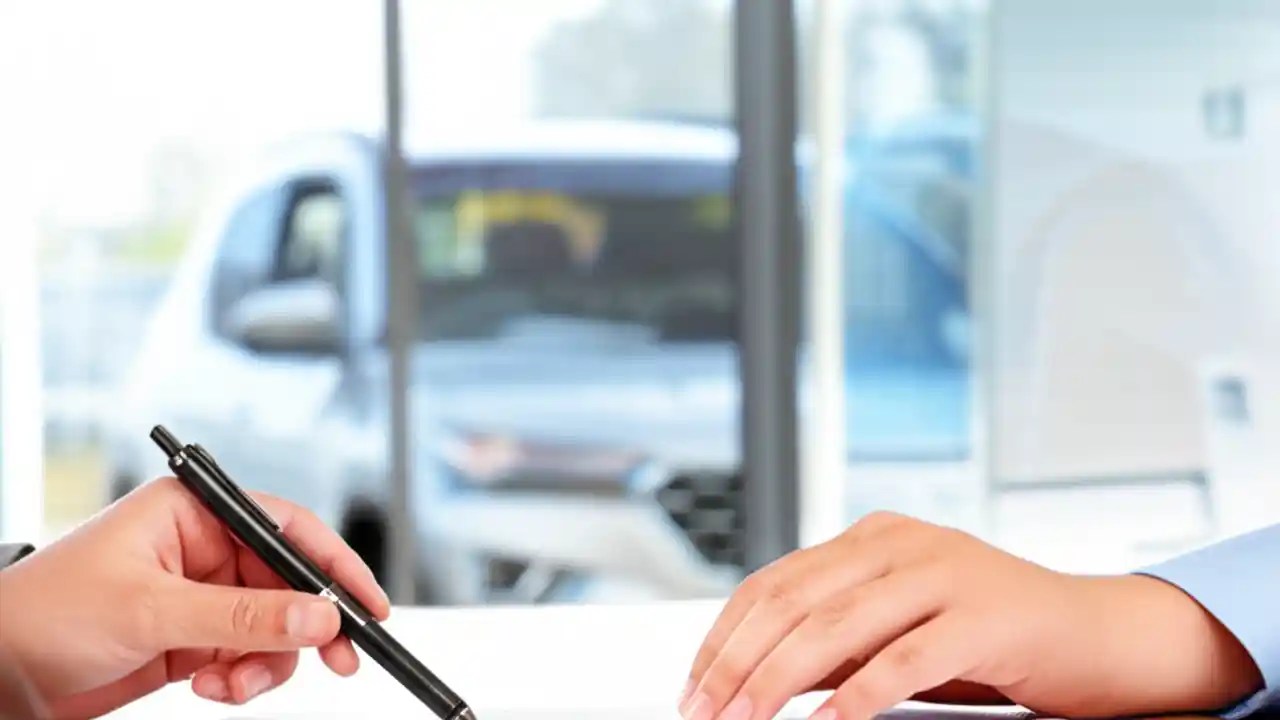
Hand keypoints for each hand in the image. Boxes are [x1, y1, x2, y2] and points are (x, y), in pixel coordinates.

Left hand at [0, 477, 390, 717]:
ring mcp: (198, 596)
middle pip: (288, 581)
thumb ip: (243, 616)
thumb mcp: (152, 611)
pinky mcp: (191, 638)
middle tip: (339, 657)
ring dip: (266, 661)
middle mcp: (200, 549)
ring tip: (233, 684)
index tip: (366, 602)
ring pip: (273, 625)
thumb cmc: (43, 614)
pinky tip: (211, 686)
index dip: (332, 562)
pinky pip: (247, 655)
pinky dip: (243, 678)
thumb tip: (318, 615)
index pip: (284, 526)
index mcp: (191, 513)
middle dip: (307, 624)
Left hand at [680, 512, 1261, 719]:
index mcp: (871, 537)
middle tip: (705, 711)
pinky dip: (858, 696)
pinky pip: (905, 658)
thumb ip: (834, 641)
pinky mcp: (985, 614)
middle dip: (738, 662)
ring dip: (779, 680)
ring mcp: (944, 572)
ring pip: (837, 625)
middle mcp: (900, 543)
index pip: (773, 582)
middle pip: (793, 601)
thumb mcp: (897, 628)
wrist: (1094, 634)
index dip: (724, 636)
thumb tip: (755, 676)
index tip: (693, 686)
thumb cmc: (987, 636)